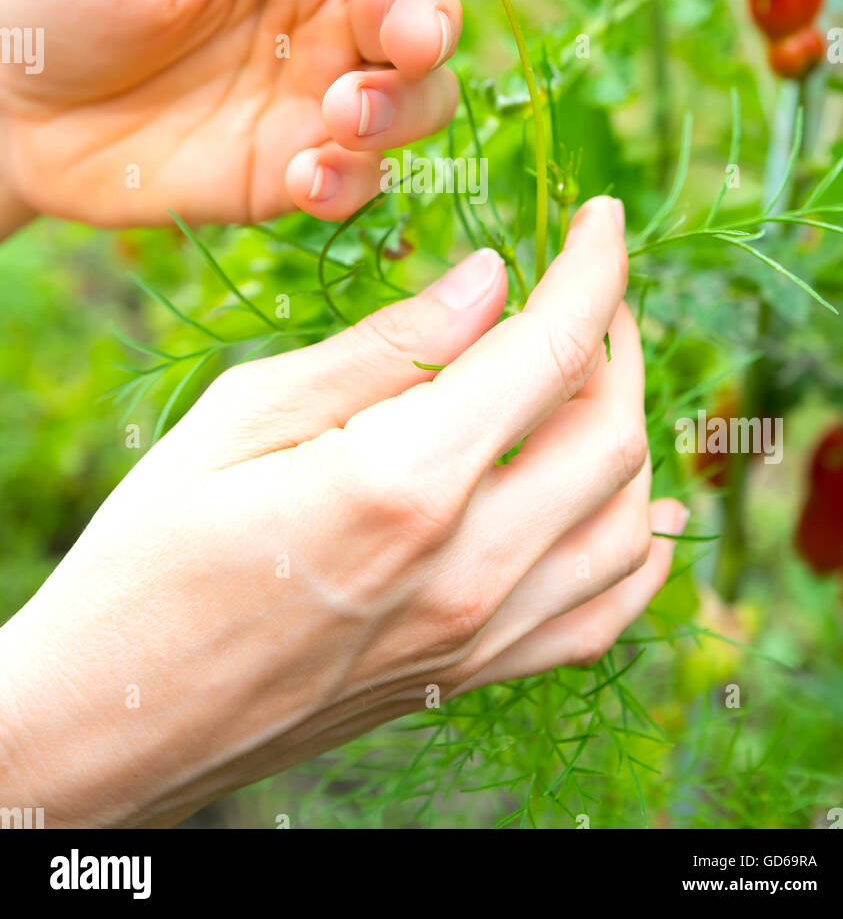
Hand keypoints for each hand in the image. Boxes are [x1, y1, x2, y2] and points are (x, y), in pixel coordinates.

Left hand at [0, 0, 586, 229]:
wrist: (5, 104)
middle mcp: (325, 11)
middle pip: (432, 16)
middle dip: (433, 28)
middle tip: (396, 38)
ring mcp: (315, 96)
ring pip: (420, 103)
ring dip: (401, 109)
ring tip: (337, 117)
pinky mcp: (293, 173)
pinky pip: (365, 181)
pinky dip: (355, 179)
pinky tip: (306, 174)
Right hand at [0, 198, 685, 827]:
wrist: (116, 717)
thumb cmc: (152, 553)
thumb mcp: (244, 416)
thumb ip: (384, 348)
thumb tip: (491, 279)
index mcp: (403, 480)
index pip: (551, 349)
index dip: (596, 268)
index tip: (601, 216)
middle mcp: (466, 565)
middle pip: (610, 430)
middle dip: (616, 338)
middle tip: (583, 290)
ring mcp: (481, 634)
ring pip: (628, 519)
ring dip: (629, 428)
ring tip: (590, 375)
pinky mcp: (474, 676)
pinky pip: (605, 611)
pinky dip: (634, 543)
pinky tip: (619, 498)